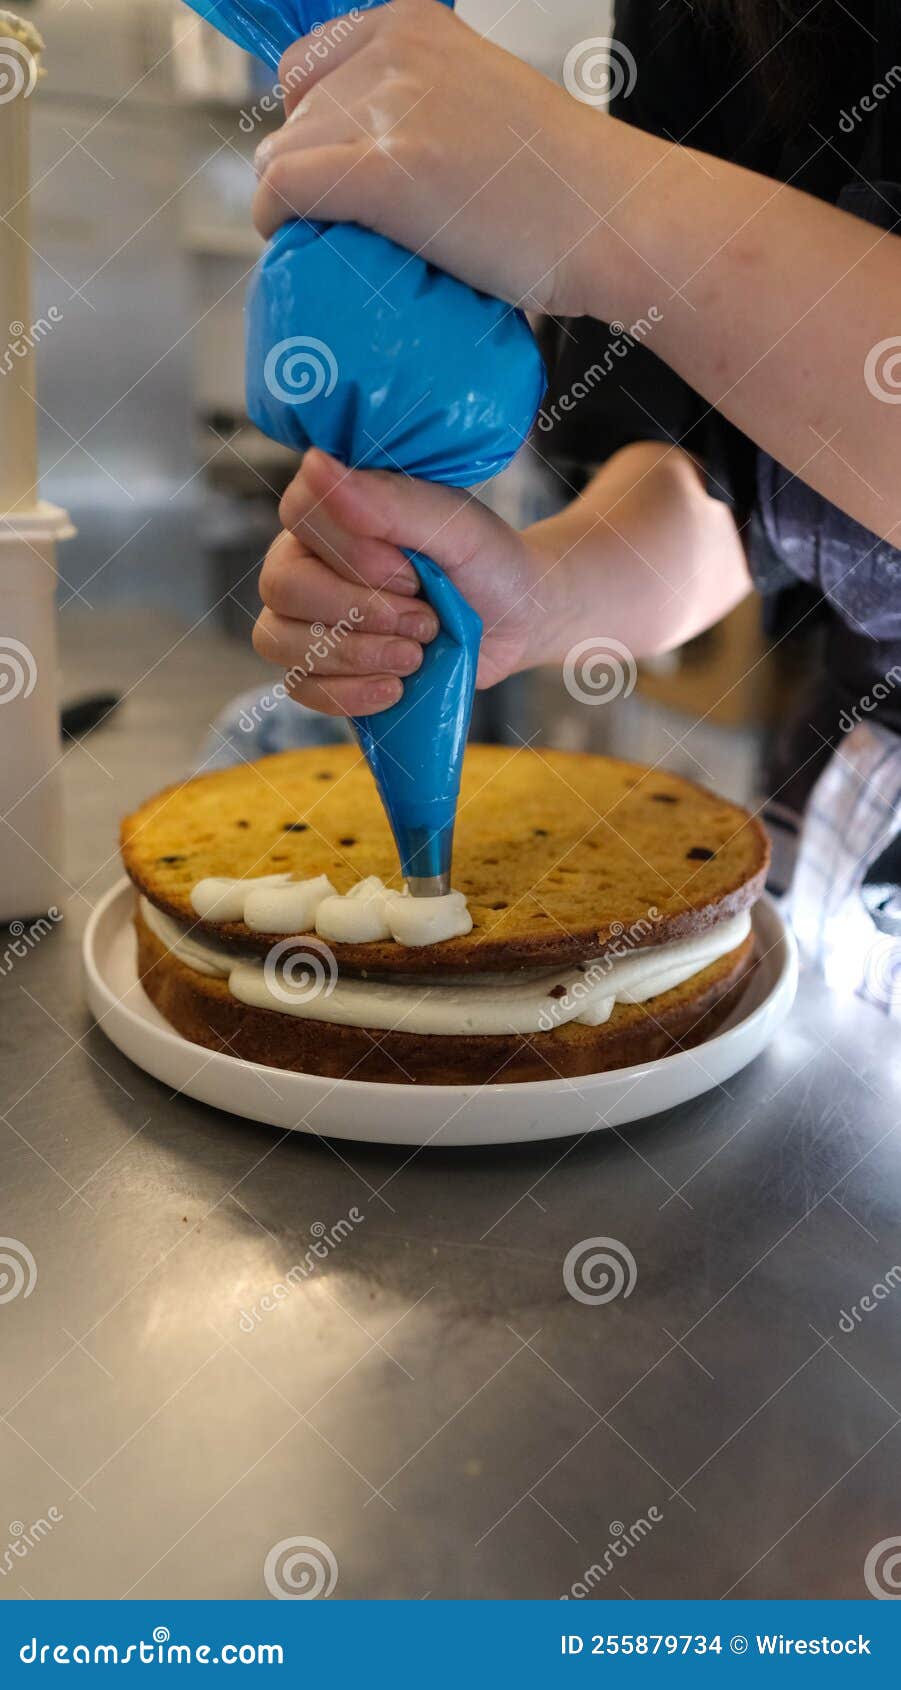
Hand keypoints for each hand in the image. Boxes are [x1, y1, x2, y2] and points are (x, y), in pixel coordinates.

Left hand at [252, 0, 604, 316]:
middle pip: (293, 119)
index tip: (342, 176)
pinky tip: (298, 241)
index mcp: (411, 25)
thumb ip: (425, 103)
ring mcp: (388, 110)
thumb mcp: (483, 99)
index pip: (307, 70)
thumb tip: (378, 154)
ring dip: (302, 208)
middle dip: (313, 174)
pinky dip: (276, 220)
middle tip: (363, 225)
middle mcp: (392, 53)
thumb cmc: (562, 182)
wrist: (614, 216)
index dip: (313, 132)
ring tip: (356, 243)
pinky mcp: (383, 172)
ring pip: (281, 157)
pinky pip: (283, 190)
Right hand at [253, 449, 564, 715]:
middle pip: (282, 585)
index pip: (300, 515)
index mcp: (335, 507)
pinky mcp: (319, 667)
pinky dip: (349, 693)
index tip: (413, 574)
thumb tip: (316, 465)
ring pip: (279, 639)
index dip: (353, 554)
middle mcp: (307, 556)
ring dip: (355, 655)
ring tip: (415, 656)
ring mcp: (305, 615)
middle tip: (424, 621)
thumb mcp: (453, 526)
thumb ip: (389, 501)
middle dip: (360, 613)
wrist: (514, 621)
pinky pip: (299, 687)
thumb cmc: (484, 561)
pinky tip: (395, 687)